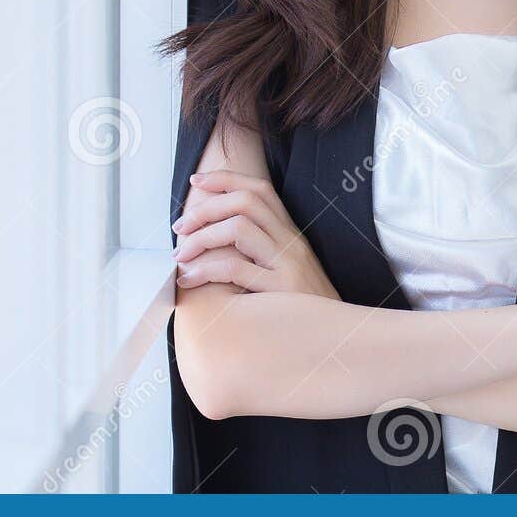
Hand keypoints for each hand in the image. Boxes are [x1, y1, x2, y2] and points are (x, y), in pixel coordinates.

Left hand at [173, 169, 340, 299]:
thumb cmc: (303, 307)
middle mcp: (291, 241)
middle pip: (245, 201)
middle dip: (205, 209)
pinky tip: (190, 280)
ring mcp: (288, 263)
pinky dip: (204, 270)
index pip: (259, 190)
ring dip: (201, 237)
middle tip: (181, 226)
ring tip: (182, 255)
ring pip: (238, 228)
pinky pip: (235, 269)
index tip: (197, 181)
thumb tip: (213, 239)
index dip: (225, 179)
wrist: (336, 337)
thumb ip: (259, 251)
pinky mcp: (282, 290)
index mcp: (290, 233)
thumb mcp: (286, 270)